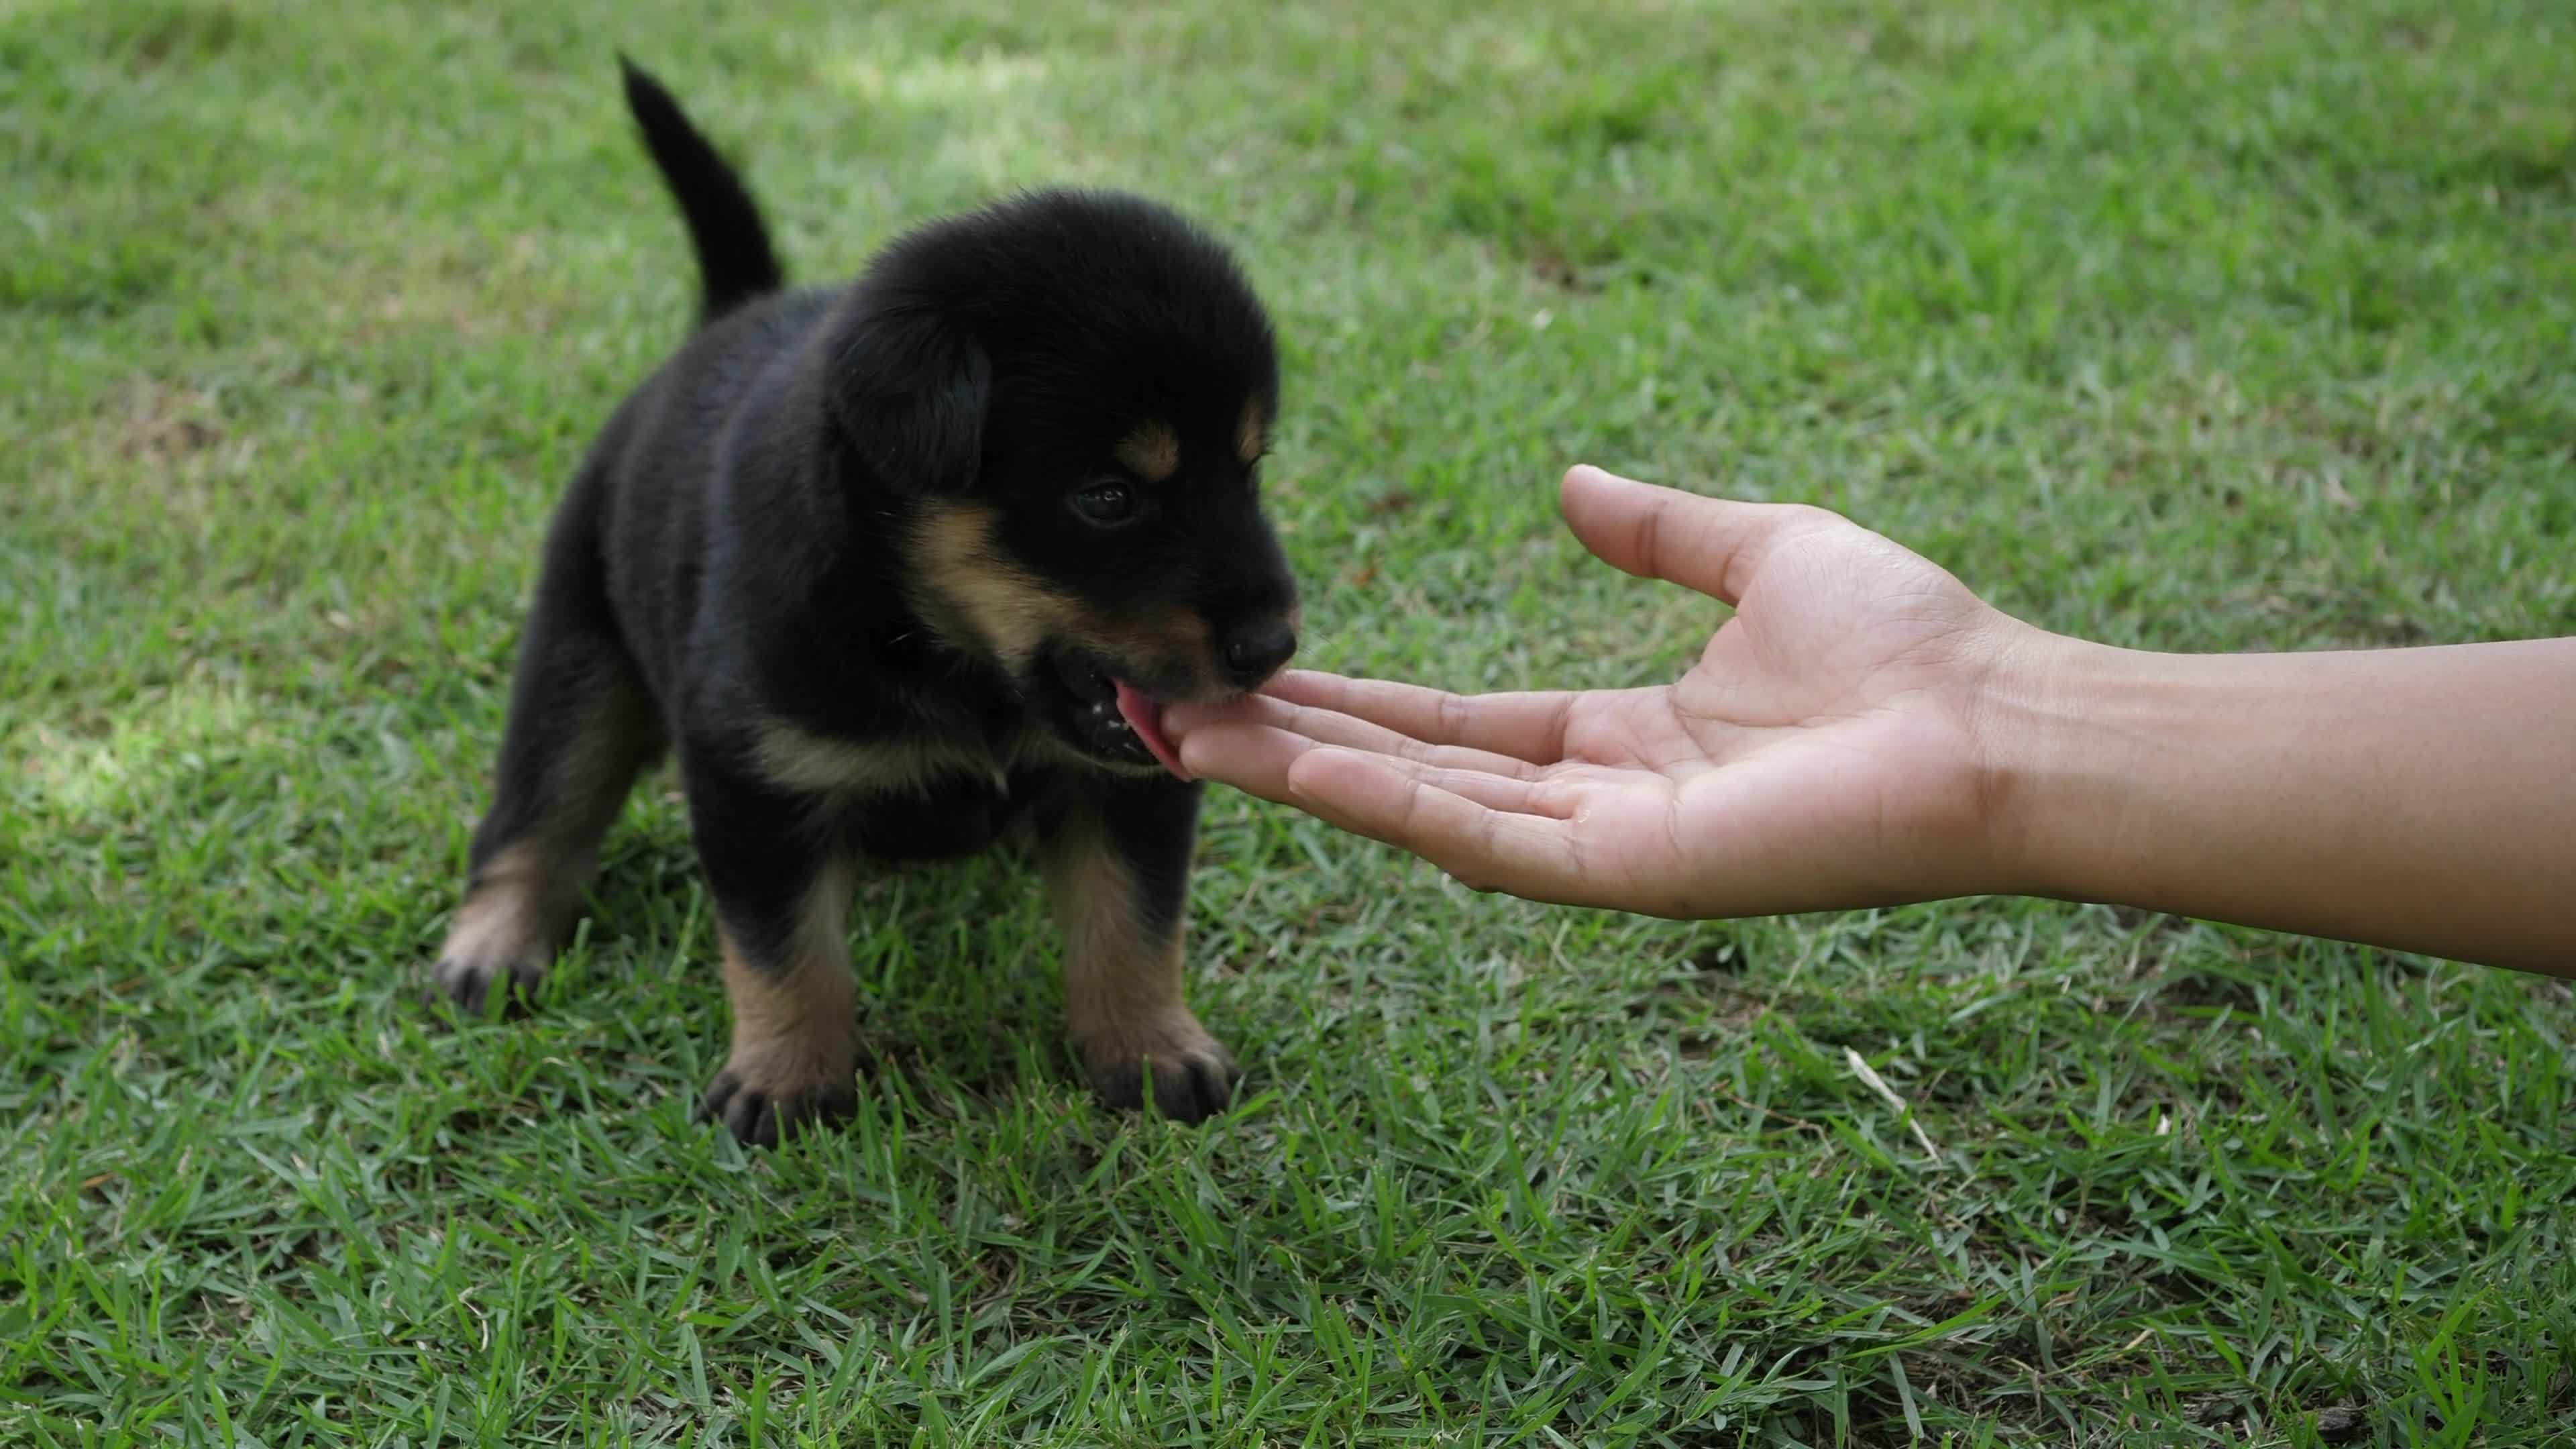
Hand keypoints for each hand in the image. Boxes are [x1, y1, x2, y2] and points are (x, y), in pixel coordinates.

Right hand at [1166, 467, 2054, 917]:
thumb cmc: (1908, 646)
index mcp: (1622, 737)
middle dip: (1292, 745)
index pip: (1457, 730)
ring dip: (1300, 776)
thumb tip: (1567, 485)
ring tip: (1188, 735)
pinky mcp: (1621, 872)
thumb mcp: (1758, 552)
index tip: (1262, 673)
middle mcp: (1594, 800)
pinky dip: (1377, 802)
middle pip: (1411, 775)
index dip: (1357, 706)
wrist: (1997, 720)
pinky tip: (1291, 765)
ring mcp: (1602, 845)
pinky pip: (1475, 838)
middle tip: (1173, 710)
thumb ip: (1657, 530)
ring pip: (1417, 813)